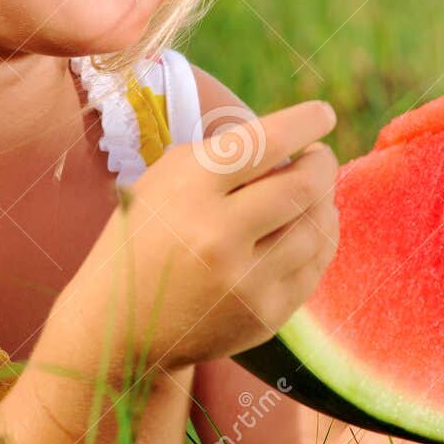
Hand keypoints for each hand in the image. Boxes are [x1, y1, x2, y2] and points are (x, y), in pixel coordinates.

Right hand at [80, 100, 340, 368]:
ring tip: (312, 192)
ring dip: (323, 201)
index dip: (305, 122)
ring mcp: (245, 281)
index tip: (322, 115)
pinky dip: (318, 239)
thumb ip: (222, 154)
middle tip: (317, 157)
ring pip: (317, 227)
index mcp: (189, 190)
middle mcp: (219, 235)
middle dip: (321, 163)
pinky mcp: (264, 316)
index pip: (265, 142)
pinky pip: (315, 266)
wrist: (120, 327)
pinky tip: (308, 229)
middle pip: (304, 185)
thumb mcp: (164, 181)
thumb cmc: (145, 238)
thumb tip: (291, 141)